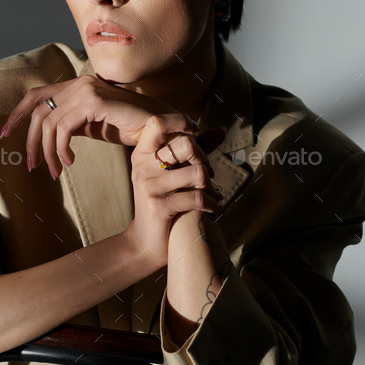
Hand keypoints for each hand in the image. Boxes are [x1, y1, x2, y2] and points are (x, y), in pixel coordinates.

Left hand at [0, 73, 197, 177]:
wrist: (159, 129)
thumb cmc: (129, 128)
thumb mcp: (92, 125)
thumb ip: (71, 123)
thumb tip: (48, 133)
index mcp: (77, 86)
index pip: (36, 95)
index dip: (17, 114)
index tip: (5, 135)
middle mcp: (79, 83)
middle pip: (38, 110)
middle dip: (30, 141)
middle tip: (32, 166)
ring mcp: (86, 89)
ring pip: (49, 122)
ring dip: (47, 151)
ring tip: (54, 171)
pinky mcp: (94, 101)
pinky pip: (64, 128)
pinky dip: (62, 148)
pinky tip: (69, 163)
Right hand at [124, 115, 227, 267]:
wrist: (145, 242)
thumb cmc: (164, 202)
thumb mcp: (173, 172)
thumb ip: (195, 149)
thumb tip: (222, 129)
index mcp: (142, 153)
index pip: (158, 122)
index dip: (182, 122)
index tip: (196, 133)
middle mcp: (142, 166)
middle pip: (186, 144)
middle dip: (204, 159)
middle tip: (207, 175)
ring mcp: (149, 186)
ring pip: (197, 172)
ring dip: (210, 186)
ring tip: (209, 194)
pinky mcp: (159, 206)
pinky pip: (197, 197)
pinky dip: (212, 204)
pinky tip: (213, 208)